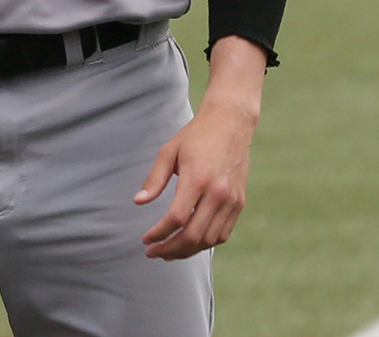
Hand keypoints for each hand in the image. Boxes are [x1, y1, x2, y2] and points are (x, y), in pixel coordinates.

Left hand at [136, 42, 262, 259]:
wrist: (231, 125)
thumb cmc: (195, 136)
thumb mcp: (168, 152)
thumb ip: (154, 180)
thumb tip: (138, 202)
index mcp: (198, 180)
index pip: (177, 218)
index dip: (159, 233)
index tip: (145, 240)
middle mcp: (218, 194)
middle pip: (194, 235)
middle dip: (171, 249)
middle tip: (152, 252)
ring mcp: (232, 201)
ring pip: (210, 239)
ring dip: (188, 250)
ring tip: (168, 251)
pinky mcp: (240, 203)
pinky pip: (223, 233)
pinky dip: (206, 243)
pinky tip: (189, 243)